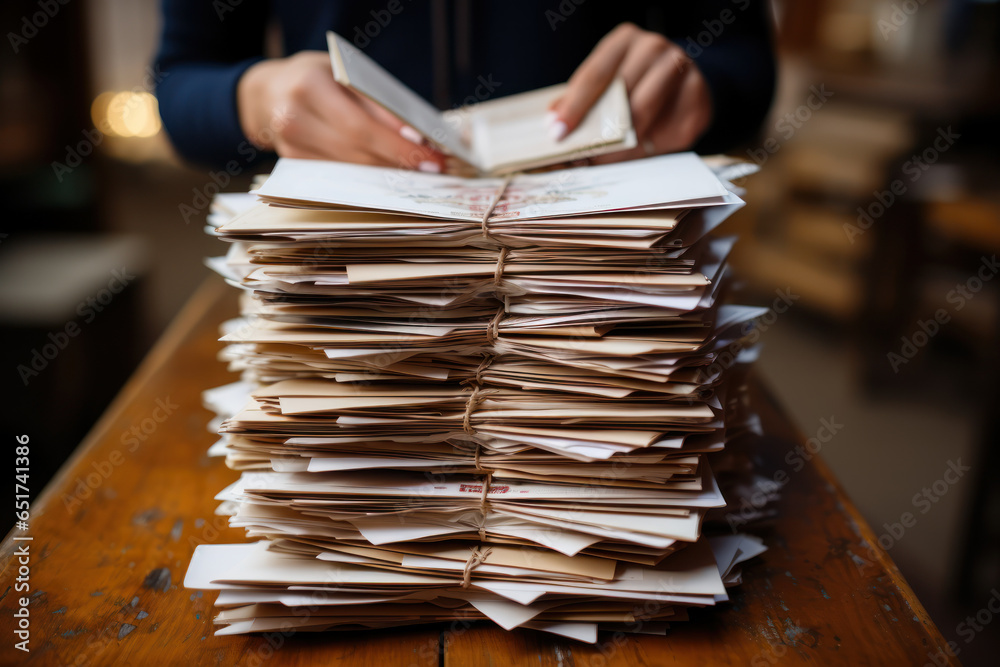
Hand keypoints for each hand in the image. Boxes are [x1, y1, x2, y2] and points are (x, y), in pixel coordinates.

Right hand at [237, 51, 446, 170]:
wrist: (267, 92)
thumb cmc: (314, 78)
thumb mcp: (343, 73)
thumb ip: (375, 102)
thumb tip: (416, 135)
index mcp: (308, 86)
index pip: (362, 124)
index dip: (399, 144)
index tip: (431, 153)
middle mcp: (293, 118)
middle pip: (357, 150)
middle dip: (400, 160)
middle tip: (433, 166)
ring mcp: (290, 146)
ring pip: (350, 168)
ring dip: (387, 172)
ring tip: (418, 171)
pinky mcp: (293, 164)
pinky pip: (339, 175)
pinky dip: (367, 176)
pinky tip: (390, 174)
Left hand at [548, 23, 712, 161]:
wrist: (686, 81)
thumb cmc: (635, 82)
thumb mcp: (605, 81)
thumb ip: (579, 99)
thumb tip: (552, 123)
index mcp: (625, 41)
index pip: (595, 75)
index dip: (574, 106)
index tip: (558, 132)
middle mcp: (656, 50)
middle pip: (622, 98)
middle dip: (598, 132)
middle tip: (581, 156)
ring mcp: (682, 72)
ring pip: (645, 118)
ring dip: (621, 146)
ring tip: (604, 160)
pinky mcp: (697, 101)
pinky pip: (667, 135)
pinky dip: (649, 148)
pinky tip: (640, 150)